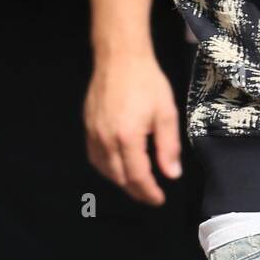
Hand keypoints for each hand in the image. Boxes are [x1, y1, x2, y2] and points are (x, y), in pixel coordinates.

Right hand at [84, 52, 181, 205]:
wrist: (119, 58)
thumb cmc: (147, 82)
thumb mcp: (166, 113)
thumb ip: (168, 147)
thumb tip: (171, 174)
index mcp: (127, 137)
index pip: (137, 177)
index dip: (148, 193)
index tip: (158, 200)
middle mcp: (106, 140)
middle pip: (119, 178)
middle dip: (135, 190)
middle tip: (150, 195)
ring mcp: (93, 133)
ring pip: (104, 170)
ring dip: (121, 181)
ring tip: (137, 183)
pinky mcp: (87, 126)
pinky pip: (95, 156)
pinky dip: (107, 168)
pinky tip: (118, 166)